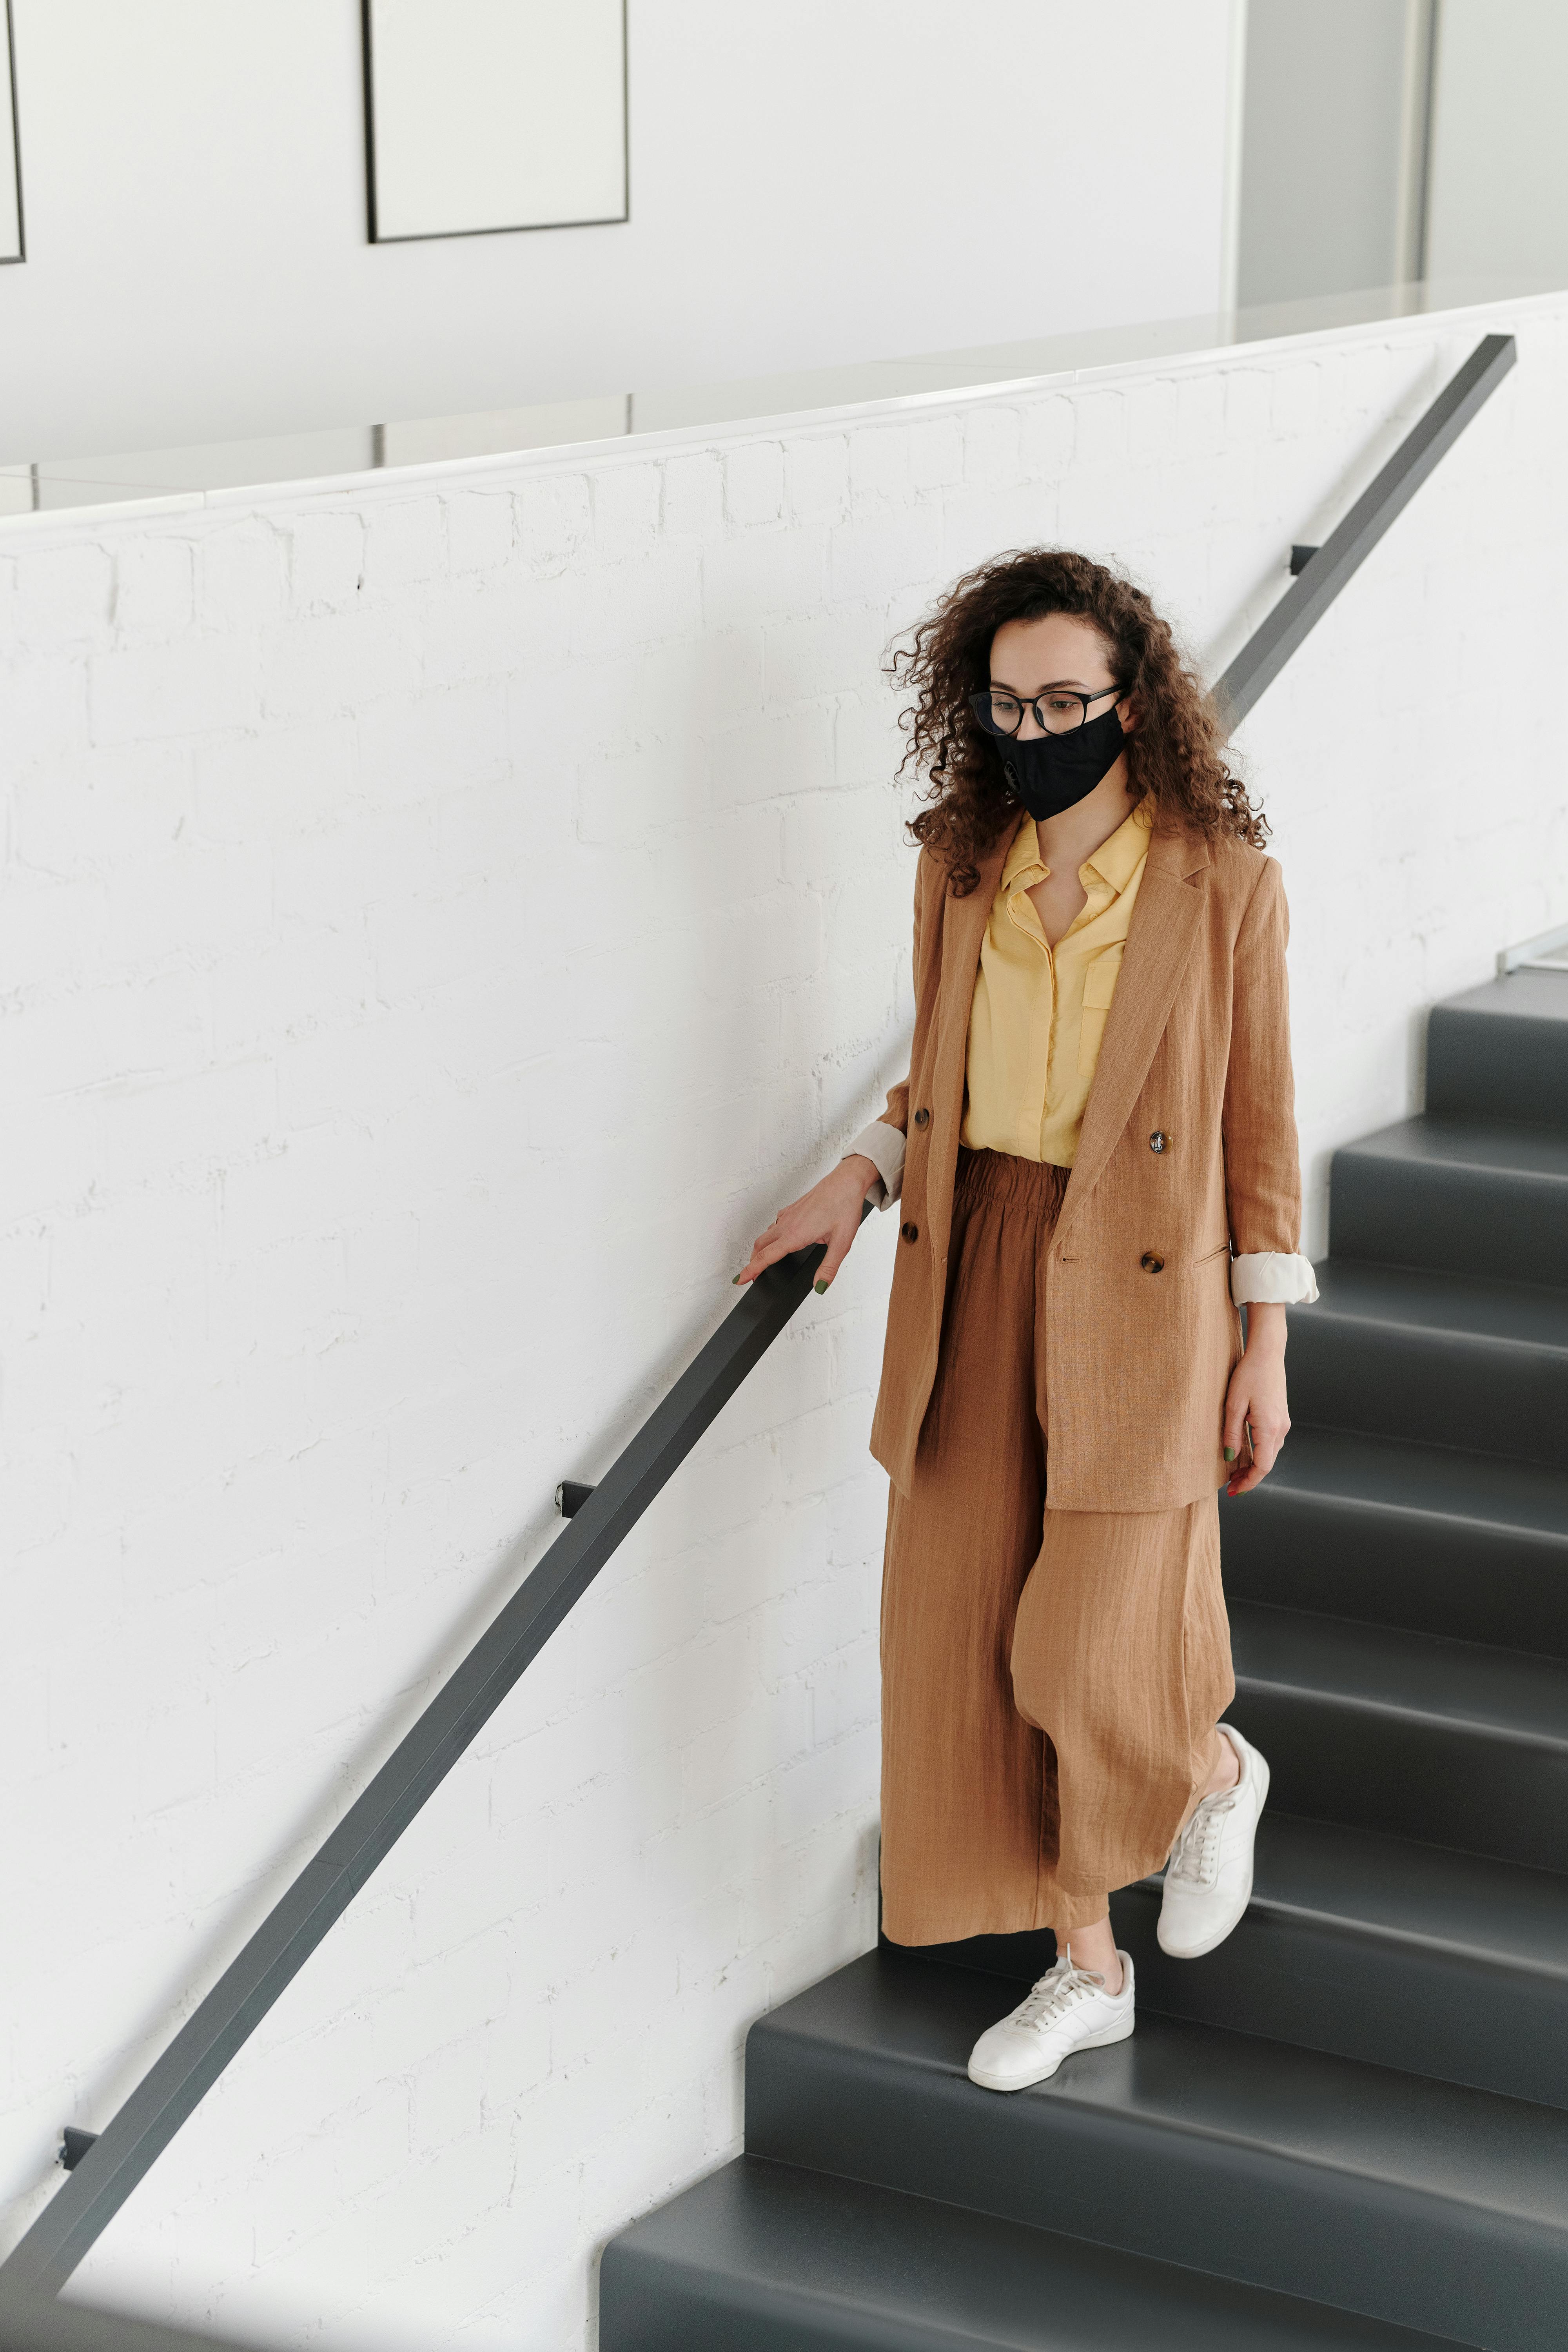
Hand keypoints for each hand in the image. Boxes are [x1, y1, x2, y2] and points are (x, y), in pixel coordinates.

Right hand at [734, 1155, 879, 1293]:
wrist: (847, 1181)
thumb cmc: (845, 1205)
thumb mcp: (841, 1243)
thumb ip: (829, 1267)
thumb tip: (820, 1286)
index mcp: (795, 1234)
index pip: (766, 1257)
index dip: (751, 1270)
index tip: (739, 1279)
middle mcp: (787, 1223)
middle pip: (759, 1246)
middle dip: (752, 1262)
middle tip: (750, 1275)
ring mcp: (788, 1214)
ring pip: (765, 1234)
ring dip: (760, 1249)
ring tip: (762, 1261)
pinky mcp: (792, 1208)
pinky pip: (774, 1224)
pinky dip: (770, 1236)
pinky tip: (780, 1239)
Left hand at [1223, 1301, 1288, 1495]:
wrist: (1268, 1353)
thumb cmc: (1248, 1375)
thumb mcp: (1233, 1404)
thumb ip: (1232, 1434)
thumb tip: (1230, 1458)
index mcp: (1269, 1428)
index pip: (1262, 1467)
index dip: (1248, 1482)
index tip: (1233, 1490)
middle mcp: (1281, 1428)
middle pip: (1268, 1464)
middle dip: (1250, 1478)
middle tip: (1231, 1486)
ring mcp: (1283, 1422)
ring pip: (1270, 1454)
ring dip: (1254, 1466)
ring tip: (1235, 1472)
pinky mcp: (1281, 1417)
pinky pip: (1272, 1443)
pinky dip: (1259, 1453)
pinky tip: (1246, 1453)